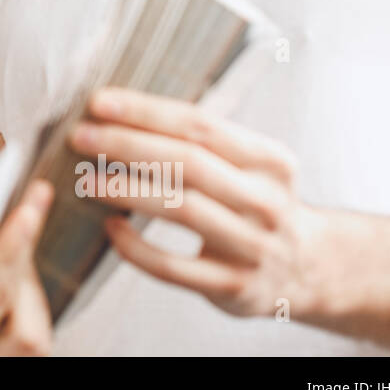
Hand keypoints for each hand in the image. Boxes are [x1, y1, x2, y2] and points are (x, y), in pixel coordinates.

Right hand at [0, 181, 53, 355]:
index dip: (2, 253)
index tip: (27, 212)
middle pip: (3, 303)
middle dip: (20, 249)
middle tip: (32, 204)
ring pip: (29, 330)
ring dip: (24, 282)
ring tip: (11, 251)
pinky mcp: (4, 370)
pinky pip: (33, 341)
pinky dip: (29, 306)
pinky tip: (12, 285)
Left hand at [71, 86, 325, 318]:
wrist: (308, 270)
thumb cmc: (256, 204)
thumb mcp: (251, 166)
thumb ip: (200, 142)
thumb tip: (118, 113)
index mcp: (270, 161)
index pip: (201, 125)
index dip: (146, 112)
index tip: (99, 103)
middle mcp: (267, 201)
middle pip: (189, 163)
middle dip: (128, 145)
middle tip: (80, 137)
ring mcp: (254, 246)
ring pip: (182, 209)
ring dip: (127, 190)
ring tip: (87, 180)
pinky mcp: (235, 287)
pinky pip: (175, 267)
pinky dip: (137, 248)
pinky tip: (110, 228)